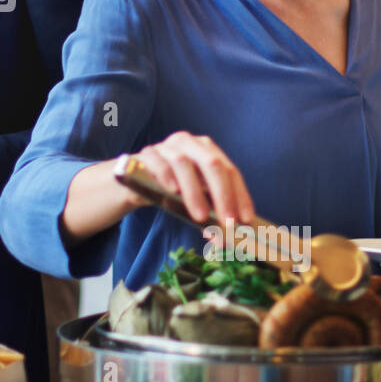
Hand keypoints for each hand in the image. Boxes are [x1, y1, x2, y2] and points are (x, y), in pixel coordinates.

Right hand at [128, 131, 255, 226]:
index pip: (230, 171)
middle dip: (222, 194)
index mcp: (207, 150)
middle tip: (226, 222)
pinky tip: (173, 191)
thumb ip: (211, 212)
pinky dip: (166, 176)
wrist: (136, 182)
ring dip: (194, 192)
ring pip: (183, 163)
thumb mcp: (195, 198)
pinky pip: (157, 162)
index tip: (244, 220)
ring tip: (200, 216)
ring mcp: (166, 147)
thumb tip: (225, 238)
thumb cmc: (171, 190)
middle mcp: (190, 143)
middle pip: (211, 163)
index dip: (240, 195)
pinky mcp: (146, 154)